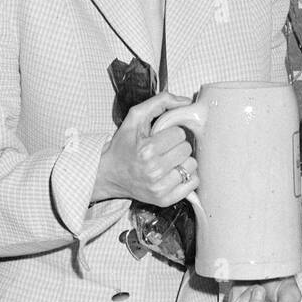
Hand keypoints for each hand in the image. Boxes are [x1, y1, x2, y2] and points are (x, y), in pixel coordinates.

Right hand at [91, 91, 196, 205]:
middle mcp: (153, 170)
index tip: (161, 137)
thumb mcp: (135, 117)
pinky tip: (173, 173)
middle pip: (187, 150)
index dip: (172, 133)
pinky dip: (187, 177)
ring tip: (168, 161)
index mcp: (146, 150)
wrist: (108, 175)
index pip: (180, 134)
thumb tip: (186, 101)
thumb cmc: (123, 146)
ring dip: (183, 162)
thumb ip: (160, 102)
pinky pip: (193, 183)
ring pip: (192, 166)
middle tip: (164, 149)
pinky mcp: (164, 200)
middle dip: (177, 146)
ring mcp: (159, 187)